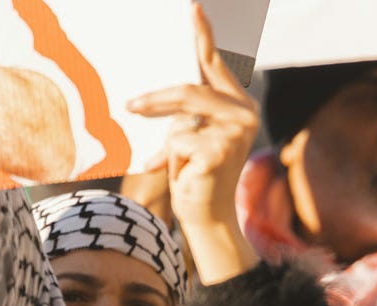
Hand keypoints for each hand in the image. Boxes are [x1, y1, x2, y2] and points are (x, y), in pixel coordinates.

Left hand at [127, 3, 258, 234]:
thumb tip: (160, 82)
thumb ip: (186, 107)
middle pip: (192, 88)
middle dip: (158, 98)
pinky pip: (179, 139)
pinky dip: (169, 157)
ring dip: (158, 118)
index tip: (192, 6)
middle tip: (131, 106)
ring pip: (185, 109)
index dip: (203, 34)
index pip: (215, 63)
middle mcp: (245, 115)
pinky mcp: (220, 150)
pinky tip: (177, 173)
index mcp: (240, 105)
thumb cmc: (194, 172)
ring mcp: (237, 132)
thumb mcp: (189, 132)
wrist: (206, 215)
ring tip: (142, 134)